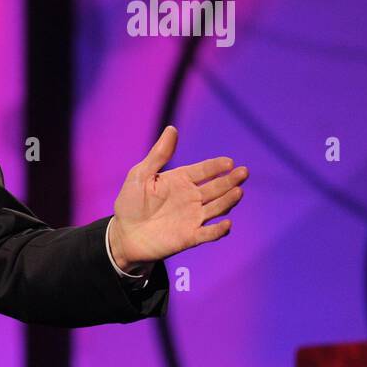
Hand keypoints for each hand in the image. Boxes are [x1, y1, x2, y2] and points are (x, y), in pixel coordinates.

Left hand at [110, 125, 247, 267]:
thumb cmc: (130, 203)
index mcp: (181, 180)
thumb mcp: (141, 175)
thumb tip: (172, 129)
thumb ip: (158, 155)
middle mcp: (191, 198)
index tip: (229, 162)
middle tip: (243, 172)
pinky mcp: (190, 237)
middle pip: (216, 187)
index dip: (217, 166)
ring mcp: (193, 217)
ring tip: (238, 191)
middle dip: (231, 180)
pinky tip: (226, 224)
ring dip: (228, 200)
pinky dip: (218, 230)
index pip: (204, 170)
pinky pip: (208, 233)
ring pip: (217, 207)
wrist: (122, 234)